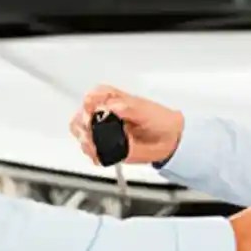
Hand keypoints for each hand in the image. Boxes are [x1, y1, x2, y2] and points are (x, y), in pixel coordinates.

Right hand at [68, 85, 184, 164]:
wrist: (170, 140)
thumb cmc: (160, 120)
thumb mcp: (146, 110)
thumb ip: (129, 108)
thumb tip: (113, 105)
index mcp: (114, 99)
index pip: (93, 96)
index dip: (88, 104)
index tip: (92, 113)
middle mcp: (106, 114)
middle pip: (80, 115)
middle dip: (81, 125)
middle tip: (90, 133)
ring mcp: (104, 131)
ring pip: (81, 133)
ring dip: (85, 141)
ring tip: (96, 146)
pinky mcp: (107, 146)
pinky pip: (91, 150)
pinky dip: (93, 154)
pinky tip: (101, 154)